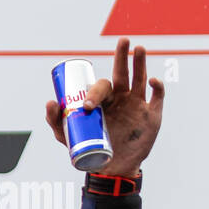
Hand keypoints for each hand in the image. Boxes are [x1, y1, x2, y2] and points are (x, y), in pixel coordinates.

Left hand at [45, 38, 164, 176]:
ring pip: (140, 78)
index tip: (88, 106)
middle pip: (121, 74)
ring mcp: (136, 104)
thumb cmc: (88, 148)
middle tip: (122, 41)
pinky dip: (158, 87)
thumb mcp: (67, 136)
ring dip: (140, 62)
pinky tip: (153, 81)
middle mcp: (120, 98)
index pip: (100, 87)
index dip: (94, 92)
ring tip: (139, 48)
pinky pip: (158, 97)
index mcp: (102, 101)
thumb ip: (55, 121)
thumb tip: (51, 101)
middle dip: (122, 56)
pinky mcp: (152, 115)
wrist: (111, 168)